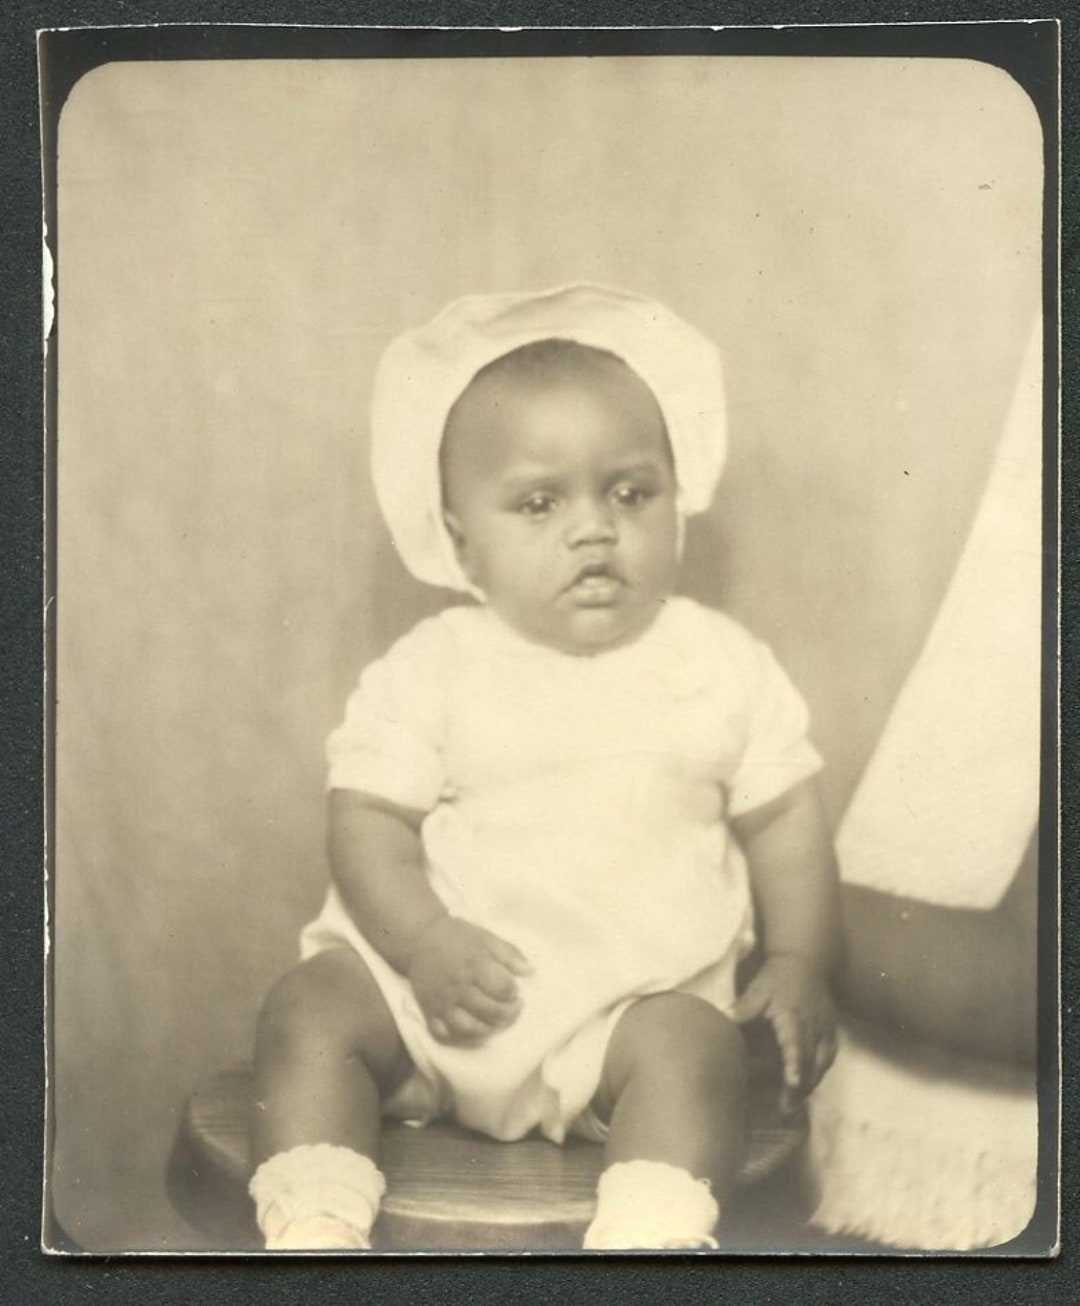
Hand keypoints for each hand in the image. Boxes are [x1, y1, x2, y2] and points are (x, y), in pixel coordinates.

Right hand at [406, 914, 531, 1043]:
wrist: (419, 940)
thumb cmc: (458, 937)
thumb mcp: (487, 937)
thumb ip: (509, 953)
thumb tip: (529, 971)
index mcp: (475, 965)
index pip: (502, 988)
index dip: (513, 993)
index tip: (514, 990)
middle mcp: (458, 987)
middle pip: (490, 1011)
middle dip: (508, 1013)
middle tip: (511, 1007)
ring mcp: (442, 1003)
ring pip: (469, 1028)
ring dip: (488, 1029)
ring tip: (495, 1020)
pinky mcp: (429, 1012)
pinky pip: (444, 1034)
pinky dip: (460, 1037)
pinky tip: (471, 1027)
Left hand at [733, 953, 836, 1110]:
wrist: (805, 959)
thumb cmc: (778, 976)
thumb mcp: (759, 988)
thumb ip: (745, 1007)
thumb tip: (725, 1018)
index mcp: (793, 1017)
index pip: (795, 1045)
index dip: (795, 1064)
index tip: (793, 1082)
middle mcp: (813, 1025)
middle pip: (810, 1061)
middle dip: (800, 1086)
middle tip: (786, 1109)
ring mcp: (825, 1028)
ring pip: (822, 1062)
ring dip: (811, 1083)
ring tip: (795, 1103)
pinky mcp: (831, 1028)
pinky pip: (830, 1055)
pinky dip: (821, 1071)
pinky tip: (810, 1082)